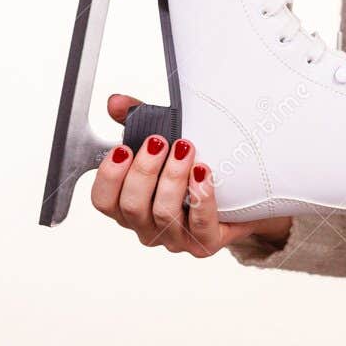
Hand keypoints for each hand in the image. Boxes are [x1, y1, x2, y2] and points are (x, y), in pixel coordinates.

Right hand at [88, 93, 292, 256]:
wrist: (242, 198)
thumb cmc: (193, 170)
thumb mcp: (163, 143)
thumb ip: (136, 122)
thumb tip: (116, 102)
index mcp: (129, 206)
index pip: (103, 201)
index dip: (108, 176)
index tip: (123, 148)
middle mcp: (147, 227)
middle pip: (131, 206)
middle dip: (144, 170)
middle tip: (159, 142)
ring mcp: (175, 239)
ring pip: (163, 214)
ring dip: (172, 177)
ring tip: (186, 149)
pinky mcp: (205, 244)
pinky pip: (199, 225)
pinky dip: (200, 197)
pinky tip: (203, 173)